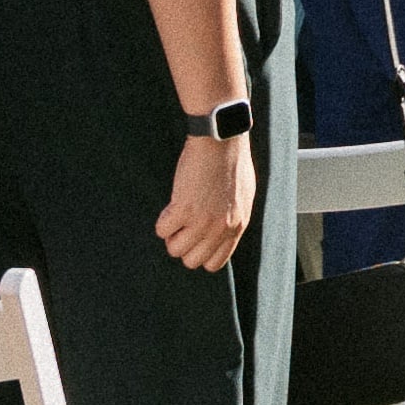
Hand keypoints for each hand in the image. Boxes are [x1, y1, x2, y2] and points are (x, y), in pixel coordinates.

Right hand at [159, 136, 255, 270]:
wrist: (222, 142)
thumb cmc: (232, 162)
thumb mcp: (242, 196)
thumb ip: (231, 217)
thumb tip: (218, 232)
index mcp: (237, 226)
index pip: (214, 263)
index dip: (199, 253)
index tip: (194, 238)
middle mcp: (221, 229)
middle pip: (191, 261)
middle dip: (182, 245)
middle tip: (181, 225)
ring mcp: (203, 221)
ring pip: (174, 249)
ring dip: (170, 234)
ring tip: (176, 215)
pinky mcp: (185, 209)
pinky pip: (162, 230)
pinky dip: (162, 221)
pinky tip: (170, 206)